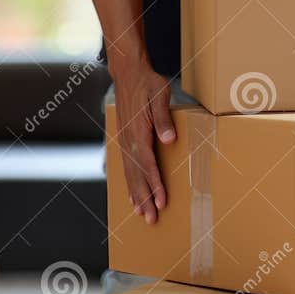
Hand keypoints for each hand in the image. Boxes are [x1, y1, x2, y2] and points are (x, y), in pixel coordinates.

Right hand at [111, 58, 175, 224]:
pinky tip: (132, 195)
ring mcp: (125, 141)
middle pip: (137, 175)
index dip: (154, 184)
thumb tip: (170, 139)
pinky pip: (126, 167)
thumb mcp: (160, 95)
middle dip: (145, 198)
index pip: (147, 164)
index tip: (161, 201)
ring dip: (136, 195)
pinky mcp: (125, 140)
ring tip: (142, 214)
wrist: (128, 73)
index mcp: (138, 132)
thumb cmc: (147, 83)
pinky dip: (129, 183)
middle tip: (152, 219)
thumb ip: (163, 118)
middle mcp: (129, 140)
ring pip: (130, 174)